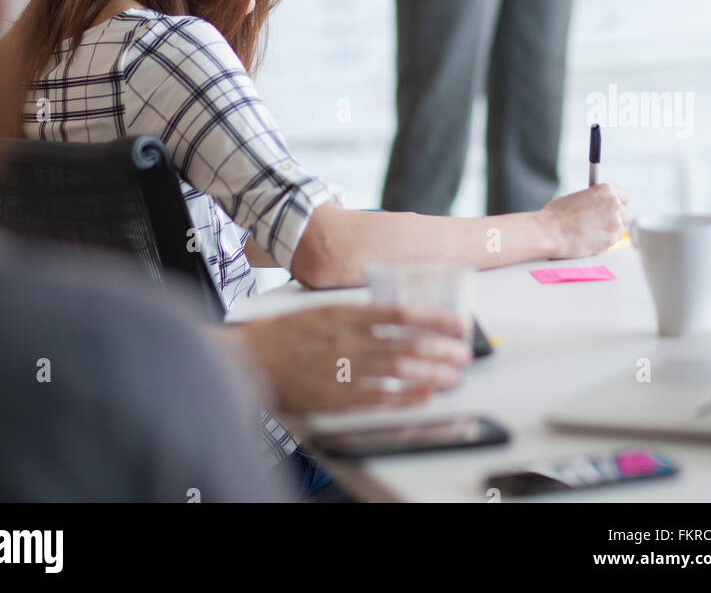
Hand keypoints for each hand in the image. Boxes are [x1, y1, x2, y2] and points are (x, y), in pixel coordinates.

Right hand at [238, 304, 471, 412]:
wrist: (246, 359)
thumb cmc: (283, 333)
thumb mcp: (321, 310)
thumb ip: (356, 313)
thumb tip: (394, 316)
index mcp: (343, 313)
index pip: (398, 312)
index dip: (432, 318)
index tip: (456, 322)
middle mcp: (346, 340)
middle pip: (404, 343)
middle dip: (440, 348)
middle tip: (464, 352)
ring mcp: (341, 370)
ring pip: (396, 372)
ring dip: (430, 373)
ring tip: (454, 375)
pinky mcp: (335, 397)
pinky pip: (377, 399)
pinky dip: (404, 398)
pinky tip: (425, 396)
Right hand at [537, 183, 628, 259]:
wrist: (550, 232)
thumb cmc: (557, 215)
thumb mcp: (576, 197)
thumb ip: (593, 200)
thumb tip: (598, 206)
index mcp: (605, 190)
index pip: (624, 196)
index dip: (617, 203)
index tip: (613, 208)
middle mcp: (613, 204)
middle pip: (625, 213)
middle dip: (615, 219)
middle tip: (601, 223)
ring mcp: (614, 223)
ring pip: (620, 228)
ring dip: (610, 231)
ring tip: (591, 232)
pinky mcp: (611, 239)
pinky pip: (613, 241)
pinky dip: (605, 241)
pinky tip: (590, 239)